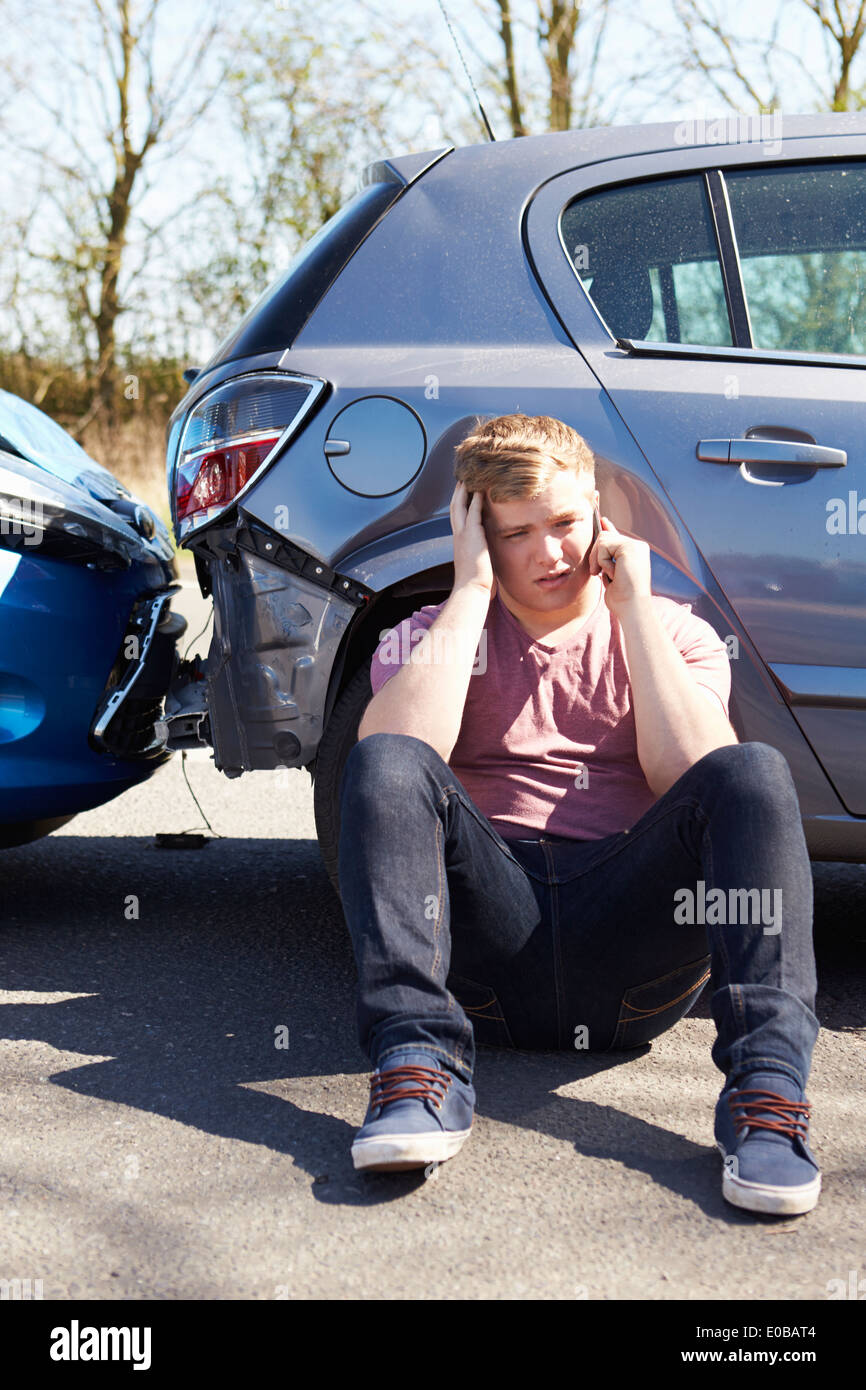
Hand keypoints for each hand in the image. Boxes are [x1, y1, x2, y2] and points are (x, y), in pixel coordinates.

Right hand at [450, 480, 497, 597]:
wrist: (472, 589)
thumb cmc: (476, 582)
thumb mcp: (476, 564)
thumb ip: (479, 553)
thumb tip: (486, 554)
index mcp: (459, 543)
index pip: (457, 519)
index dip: (459, 505)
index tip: (463, 494)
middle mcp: (458, 536)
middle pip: (454, 508)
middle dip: (458, 493)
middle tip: (462, 479)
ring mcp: (463, 535)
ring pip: (460, 506)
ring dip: (464, 491)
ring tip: (468, 478)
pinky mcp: (472, 535)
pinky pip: (473, 512)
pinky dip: (476, 500)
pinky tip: (480, 490)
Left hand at [588, 515, 651, 612]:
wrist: (632, 607)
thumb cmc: (621, 599)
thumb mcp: (610, 576)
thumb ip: (606, 560)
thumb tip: (599, 549)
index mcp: (634, 553)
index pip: (617, 537)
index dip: (608, 528)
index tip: (602, 519)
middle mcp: (637, 546)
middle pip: (605, 536)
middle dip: (595, 555)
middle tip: (599, 573)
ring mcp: (635, 545)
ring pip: (602, 539)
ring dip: (599, 560)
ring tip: (610, 575)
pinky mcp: (629, 547)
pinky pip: (604, 546)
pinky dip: (603, 562)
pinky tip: (614, 573)